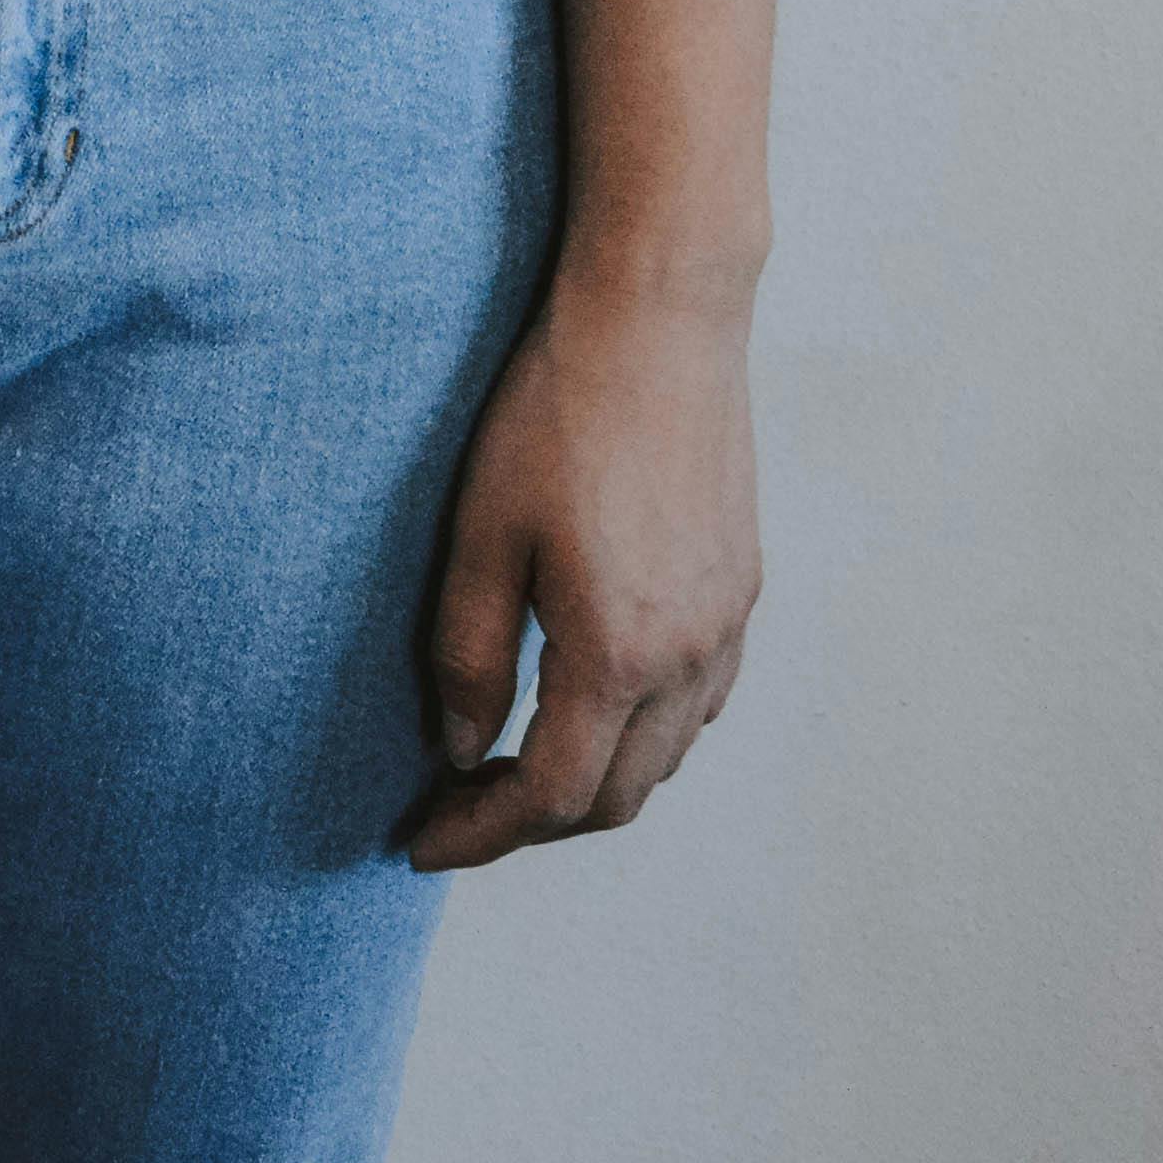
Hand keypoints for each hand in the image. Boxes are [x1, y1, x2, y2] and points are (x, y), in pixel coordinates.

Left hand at [399, 278, 760, 870]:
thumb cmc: (555, 413)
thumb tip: (459, 746)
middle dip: (529, 823)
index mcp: (619, 655)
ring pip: (666, 756)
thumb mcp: (481, 535)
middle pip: (614, 795)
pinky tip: (591, 707)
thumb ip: (467, 654)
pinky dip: (642, 735)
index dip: (480, 832)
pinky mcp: (742, 586)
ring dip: (590, 784)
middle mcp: (690, 657)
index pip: (548, 795)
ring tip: (509, 767)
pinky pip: (701, 703)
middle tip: (453, 812)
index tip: (420, 843)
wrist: (661, 319)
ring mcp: (728, 624)